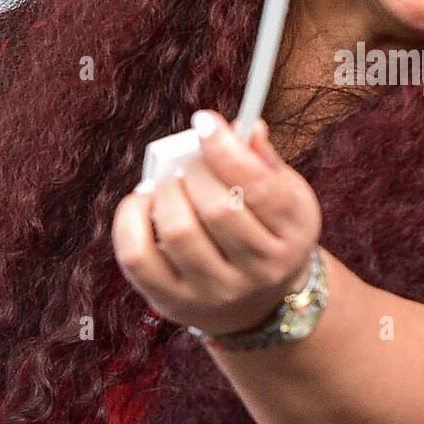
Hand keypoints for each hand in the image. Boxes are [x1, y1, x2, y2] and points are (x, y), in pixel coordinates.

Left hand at [112, 113, 321, 338]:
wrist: (259, 302)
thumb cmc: (267, 232)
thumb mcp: (285, 196)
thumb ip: (263, 161)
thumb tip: (246, 127)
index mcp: (293, 235)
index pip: (259, 188)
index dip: (226, 148)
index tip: (205, 121)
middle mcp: (259, 271)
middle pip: (217, 208)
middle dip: (195, 169)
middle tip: (192, 159)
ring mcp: (215, 292)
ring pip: (177, 230)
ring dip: (165, 190)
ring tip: (170, 180)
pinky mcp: (173, 302)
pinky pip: (137, 255)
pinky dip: (130, 218)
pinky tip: (143, 202)